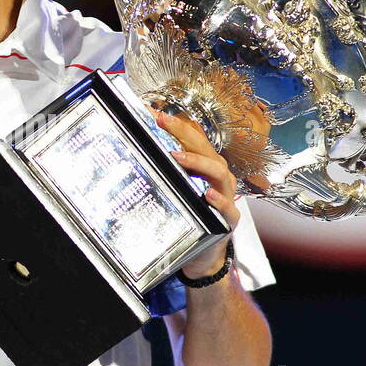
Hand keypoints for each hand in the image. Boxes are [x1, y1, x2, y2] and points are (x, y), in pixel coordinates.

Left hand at [152, 108, 239, 280]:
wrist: (204, 253)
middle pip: (205, 148)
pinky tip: (207, 194)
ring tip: (179, 156)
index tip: (154, 112)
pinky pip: (228, 206)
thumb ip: (165, 172)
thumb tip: (136, 153)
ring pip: (218, 172)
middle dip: (184, 133)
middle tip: (163, 121)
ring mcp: (226, 196)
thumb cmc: (191, 216)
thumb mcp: (177, 191)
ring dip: (199, 162)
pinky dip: (219, 199)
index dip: (176, 124)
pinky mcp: (230, 219)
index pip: (193, 139)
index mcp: (206, 166)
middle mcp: (218, 177)